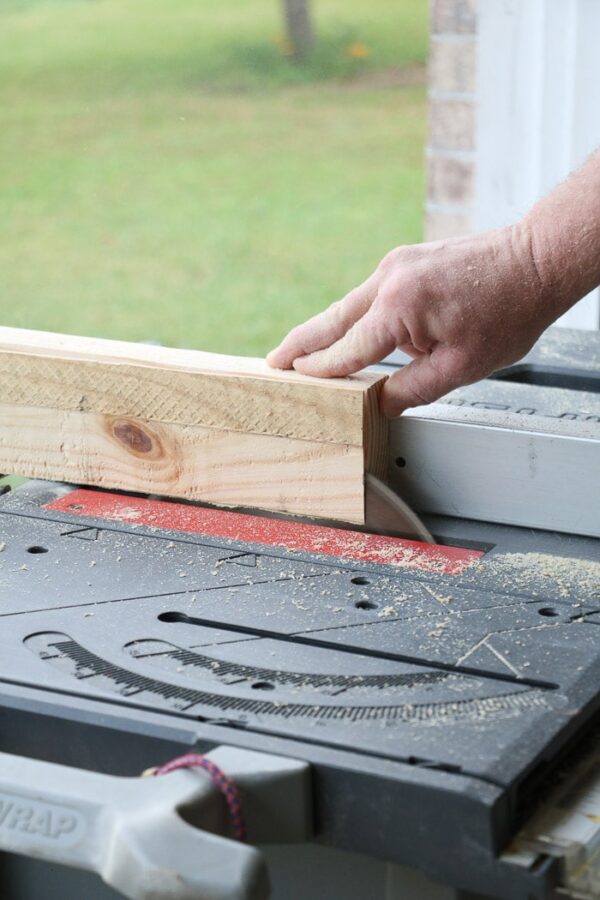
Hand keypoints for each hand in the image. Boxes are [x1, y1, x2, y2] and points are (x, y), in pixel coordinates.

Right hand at [267, 223, 553, 415]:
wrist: (536, 260)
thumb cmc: (508, 312)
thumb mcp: (461, 367)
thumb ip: (412, 389)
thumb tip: (379, 404)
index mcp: (398, 308)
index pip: (347, 350)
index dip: (319, 370)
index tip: (293, 380)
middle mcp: (389, 279)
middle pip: (332, 320)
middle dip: (300, 343)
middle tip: (272, 361)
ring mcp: (396, 264)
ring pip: (349, 306)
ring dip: (325, 329)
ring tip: (300, 351)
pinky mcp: (405, 260)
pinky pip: (370, 295)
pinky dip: (356, 316)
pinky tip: (351, 333)